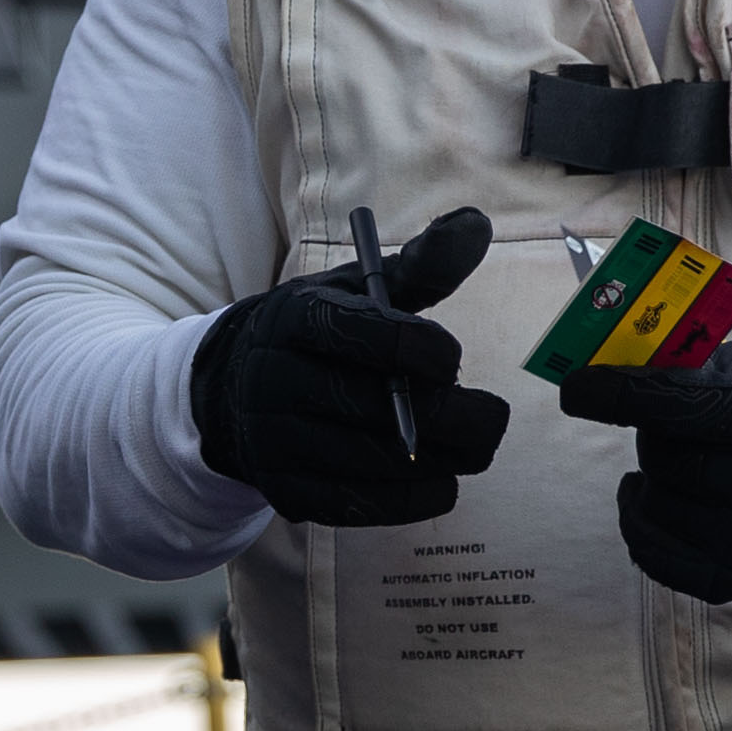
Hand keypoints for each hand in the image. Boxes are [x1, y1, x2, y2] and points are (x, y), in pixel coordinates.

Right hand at [187, 208, 510, 529]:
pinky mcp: (285, 492)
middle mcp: (273, 381)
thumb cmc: (321, 335)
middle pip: (368, 406)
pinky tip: (444, 484)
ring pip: (368, 462)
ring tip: (476, 450)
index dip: (415, 349)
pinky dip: (410, 501)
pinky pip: (355, 506)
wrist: (237, 391)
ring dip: (439, 462)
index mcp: (294, 320)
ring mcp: (273, 442)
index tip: (453, 360)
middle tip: (494, 420)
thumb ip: (422, 265)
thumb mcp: (360, 289)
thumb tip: (477, 225)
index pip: (354, 333)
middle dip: (447, 417)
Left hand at [556, 341, 731, 602]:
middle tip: (683, 428)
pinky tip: (652, 500)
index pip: (685, 405)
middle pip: (663, 454)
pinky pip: (652, 554)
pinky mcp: (731, 577)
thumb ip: (708, 364)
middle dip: (657, 434)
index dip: (623, 394)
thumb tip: (635, 366)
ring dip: (653, 478)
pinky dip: (641, 523)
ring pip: (652, 502)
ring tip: (686, 465)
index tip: (576, 389)